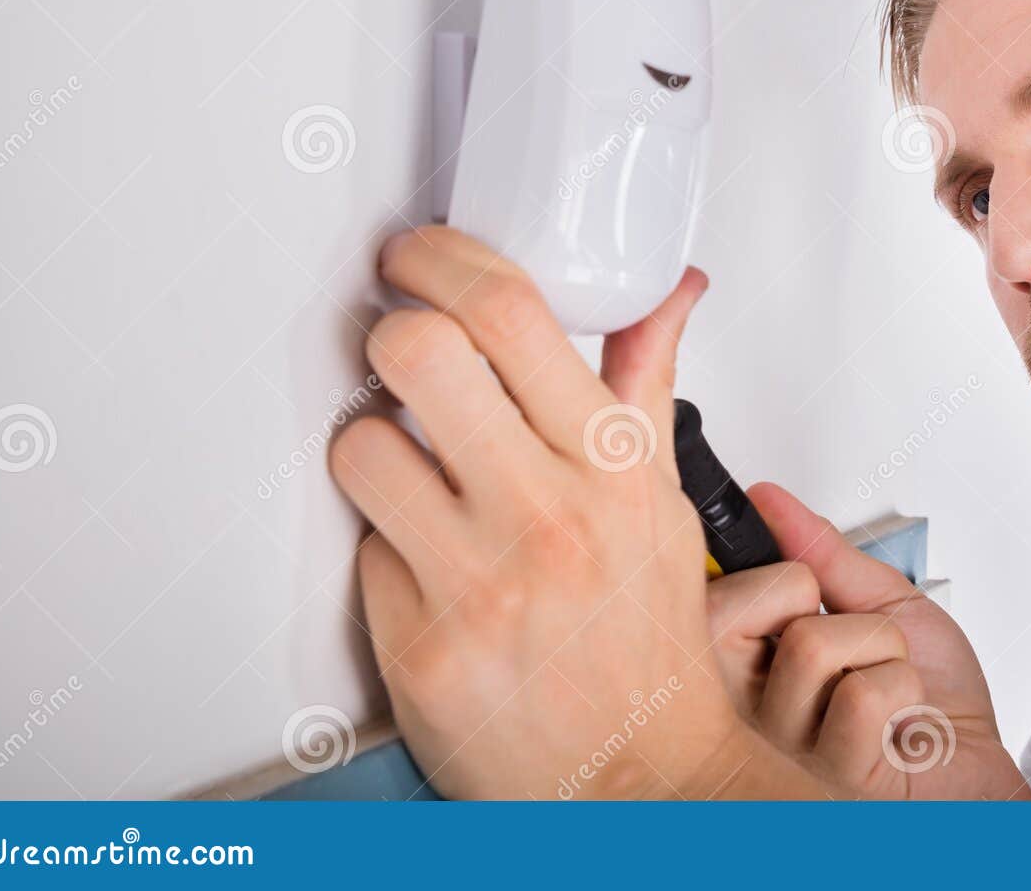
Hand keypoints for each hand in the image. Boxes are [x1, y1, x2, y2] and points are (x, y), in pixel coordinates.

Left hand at [329, 225, 808, 798]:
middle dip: (392, 330)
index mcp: (610, 462)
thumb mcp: (662, 496)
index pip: (508, 311)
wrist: (638, 773)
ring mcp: (480, 584)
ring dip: (369, 445)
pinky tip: (425, 562)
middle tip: (398, 347)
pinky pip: (360, 551)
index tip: (417, 257)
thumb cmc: (647, 635)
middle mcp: (548, 514)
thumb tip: (670, 289)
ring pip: (360, 447)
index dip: (440, 258)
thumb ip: (646, 381)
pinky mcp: (421, 647)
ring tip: (405, 466)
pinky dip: (383, 546)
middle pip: (418, 352)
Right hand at [706, 483, 1030, 799]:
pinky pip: (857, 696)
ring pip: (809, 643)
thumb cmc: (930, 695)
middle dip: (810, 593)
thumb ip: (820, 551)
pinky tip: (896, 718)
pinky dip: (901, 686)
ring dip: (880, 645)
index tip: (809, 593)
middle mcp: (747, 707)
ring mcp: (782, 746)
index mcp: (749, 662)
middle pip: (726, 613)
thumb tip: (767, 500)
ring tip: (886, 677)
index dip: (776, 574)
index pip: (705, 589)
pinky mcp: (830, 774)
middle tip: (847, 631)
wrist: (974, 763)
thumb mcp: (877, 599)